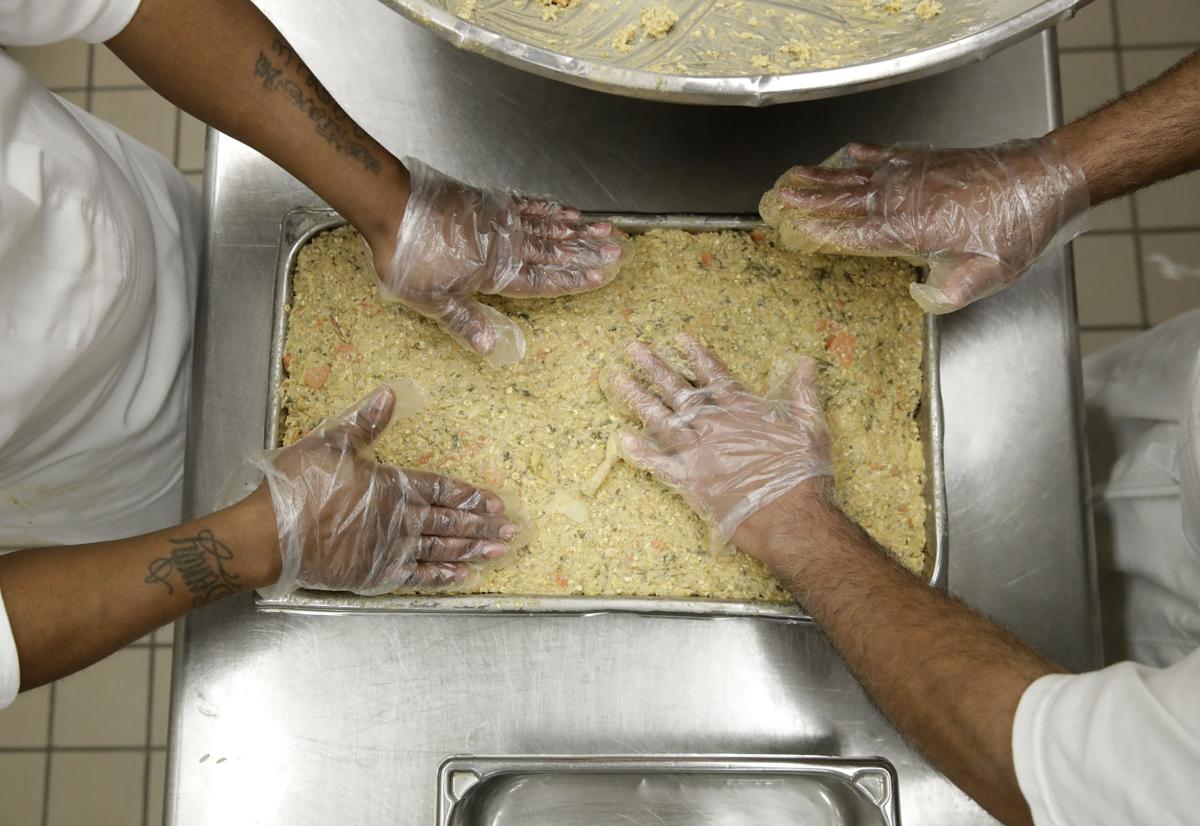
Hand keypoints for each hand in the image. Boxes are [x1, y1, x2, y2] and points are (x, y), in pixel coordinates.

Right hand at [253, 382, 518, 595]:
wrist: (269, 536)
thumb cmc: (297, 487)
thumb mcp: (330, 444)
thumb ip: (364, 424)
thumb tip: (389, 395)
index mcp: (392, 485)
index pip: (442, 490)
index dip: (471, 496)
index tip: (497, 503)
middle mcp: (399, 519)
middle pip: (450, 523)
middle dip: (483, 527)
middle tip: (513, 532)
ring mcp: (390, 550)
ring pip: (441, 550)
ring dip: (472, 552)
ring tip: (498, 553)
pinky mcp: (375, 574)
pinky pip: (417, 577)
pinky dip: (440, 576)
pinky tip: (460, 577)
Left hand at [370, 158, 626, 365]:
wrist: (389, 205)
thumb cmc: (405, 257)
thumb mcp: (431, 300)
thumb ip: (465, 321)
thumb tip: (492, 349)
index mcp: (492, 272)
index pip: (541, 280)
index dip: (571, 280)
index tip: (599, 277)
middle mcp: (502, 244)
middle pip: (552, 250)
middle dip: (585, 252)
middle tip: (616, 250)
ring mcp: (497, 219)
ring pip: (545, 225)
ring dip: (576, 229)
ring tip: (603, 229)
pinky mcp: (486, 200)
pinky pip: (526, 204)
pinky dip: (548, 207)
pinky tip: (565, 209)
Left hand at [605, 333, 832, 553]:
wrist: (791, 518)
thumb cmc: (803, 474)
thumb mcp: (811, 426)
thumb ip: (803, 392)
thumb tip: (805, 362)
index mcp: (743, 410)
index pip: (714, 375)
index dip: (696, 355)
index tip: (678, 338)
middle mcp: (715, 425)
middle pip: (679, 391)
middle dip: (655, 368)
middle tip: (633, 349)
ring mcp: (700, 452)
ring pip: (662, 419)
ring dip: (638, 398)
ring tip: (618, 379)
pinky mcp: (691, 481)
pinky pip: (659, 464)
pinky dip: (641, 452)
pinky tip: (622, 438)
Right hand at [759, 139, 1089, 313]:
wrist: (1044, 178)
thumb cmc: (1018, 228)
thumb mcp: (993, 271)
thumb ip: (957, 287)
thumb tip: (925, 298)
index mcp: (919, 228)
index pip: (863, 233)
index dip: (830, 233)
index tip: (801, 231)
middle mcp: (911, 198)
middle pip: (851, 199)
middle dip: (813, 199)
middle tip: (782, 196)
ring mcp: (917, 175)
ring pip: (862, 176)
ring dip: (827, 176)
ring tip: (797, 175)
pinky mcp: (930, 160)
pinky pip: (888, 156)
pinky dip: (865, 154)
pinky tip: (850, 152)